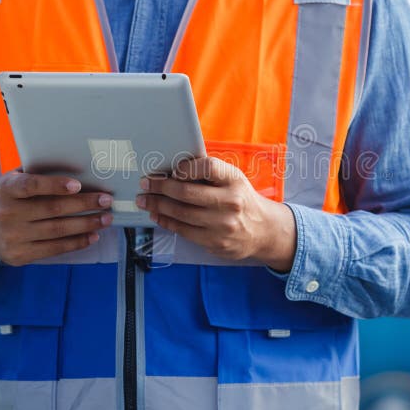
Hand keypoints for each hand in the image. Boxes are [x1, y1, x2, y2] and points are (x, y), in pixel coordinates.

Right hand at [0, 170, 113, 266]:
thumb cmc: (11, 197)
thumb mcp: (14, 180)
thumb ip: (37, 173)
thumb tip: (77, 167)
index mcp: (7, 189)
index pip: (31, 186)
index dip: (54, 185)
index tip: (78, 185)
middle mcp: (7, 213)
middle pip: (52, 209)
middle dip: (84, 204)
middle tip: (106, 200)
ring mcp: (13, 237)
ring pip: (57, 230)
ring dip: (86, 224)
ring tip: (105, 218)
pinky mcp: (20, 255)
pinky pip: (54, 249)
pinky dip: (77, 242)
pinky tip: (92, 235)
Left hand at [136, 157, 296, 271]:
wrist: (263, 231)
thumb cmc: (241, 200)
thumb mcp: (234, 180)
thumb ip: (209, 174)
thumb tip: (174, 169)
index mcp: (235, 181)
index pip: (208, 167)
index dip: (186, 167)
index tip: (172, 169)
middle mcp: (231, 202)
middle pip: (187, 192)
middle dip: (161, 187)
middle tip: (146, 184)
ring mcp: (223, 225)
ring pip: (181, 213)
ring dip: (158, 205)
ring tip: (145, 200)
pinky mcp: (215, 242)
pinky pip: (183, 231)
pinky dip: (166, 221)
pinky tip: (158, 215)